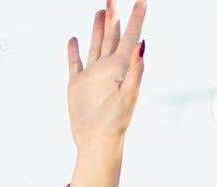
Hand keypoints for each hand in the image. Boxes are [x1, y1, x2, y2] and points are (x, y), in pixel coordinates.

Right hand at [65, 0, 146, 186]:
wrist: (96, 143)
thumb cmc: (115, 124)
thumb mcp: (128, 97)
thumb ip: (135, 72)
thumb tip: (141, 45)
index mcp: (121, 67)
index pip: (131, 35)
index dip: (137, 17)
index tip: (143, 0)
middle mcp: (107, 67)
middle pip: (112, 34)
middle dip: (114, 14)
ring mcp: (92, 75)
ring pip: (96, 43)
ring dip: (98, 27)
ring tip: (100, 10)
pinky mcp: (76, 84)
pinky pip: (75, 62)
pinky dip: (73, 50)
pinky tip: (73, 39)